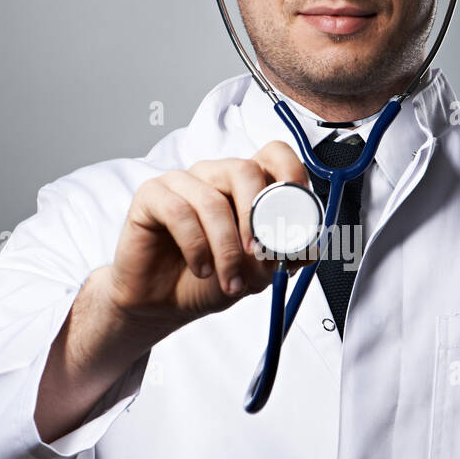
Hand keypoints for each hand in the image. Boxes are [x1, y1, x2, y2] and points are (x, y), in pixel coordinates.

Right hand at [102, 141, 311, 335]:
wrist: (165, 304)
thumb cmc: (209, 280)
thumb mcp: (256, 273)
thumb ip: (280, 255)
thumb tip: (307, 246)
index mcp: (245, 185)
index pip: (275, 154)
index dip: (292, 176)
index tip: (298, 216)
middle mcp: (215, 175)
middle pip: (245, 171)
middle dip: (257, 219)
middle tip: (259, 255)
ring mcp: (182, 182)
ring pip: (212, 200)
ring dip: (226, 249)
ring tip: (230, 281)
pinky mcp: (152, 195)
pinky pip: (178, 211)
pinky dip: (196, 247)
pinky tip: (201, 268)